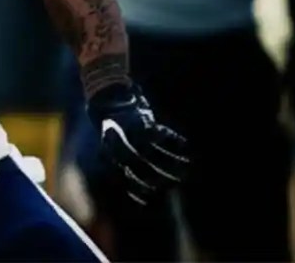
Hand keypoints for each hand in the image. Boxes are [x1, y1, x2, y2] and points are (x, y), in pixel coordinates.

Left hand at [87, 83, 188, 203]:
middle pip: (142, 167)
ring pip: (156, 154)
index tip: (148, 200)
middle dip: (159, 178)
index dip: (136, 189)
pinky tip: (187, 147)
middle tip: (173, 185)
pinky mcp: (144, 121)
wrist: (108, 94)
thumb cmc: (112, 124)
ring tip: (187, 170)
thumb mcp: (110, 143)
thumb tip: (131, 188)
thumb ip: (119, 162)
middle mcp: (122, 143)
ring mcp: (133, 132)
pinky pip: (163, 136)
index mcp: (111, 151)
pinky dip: (176, 142)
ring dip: (173, 163)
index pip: (123, 176)